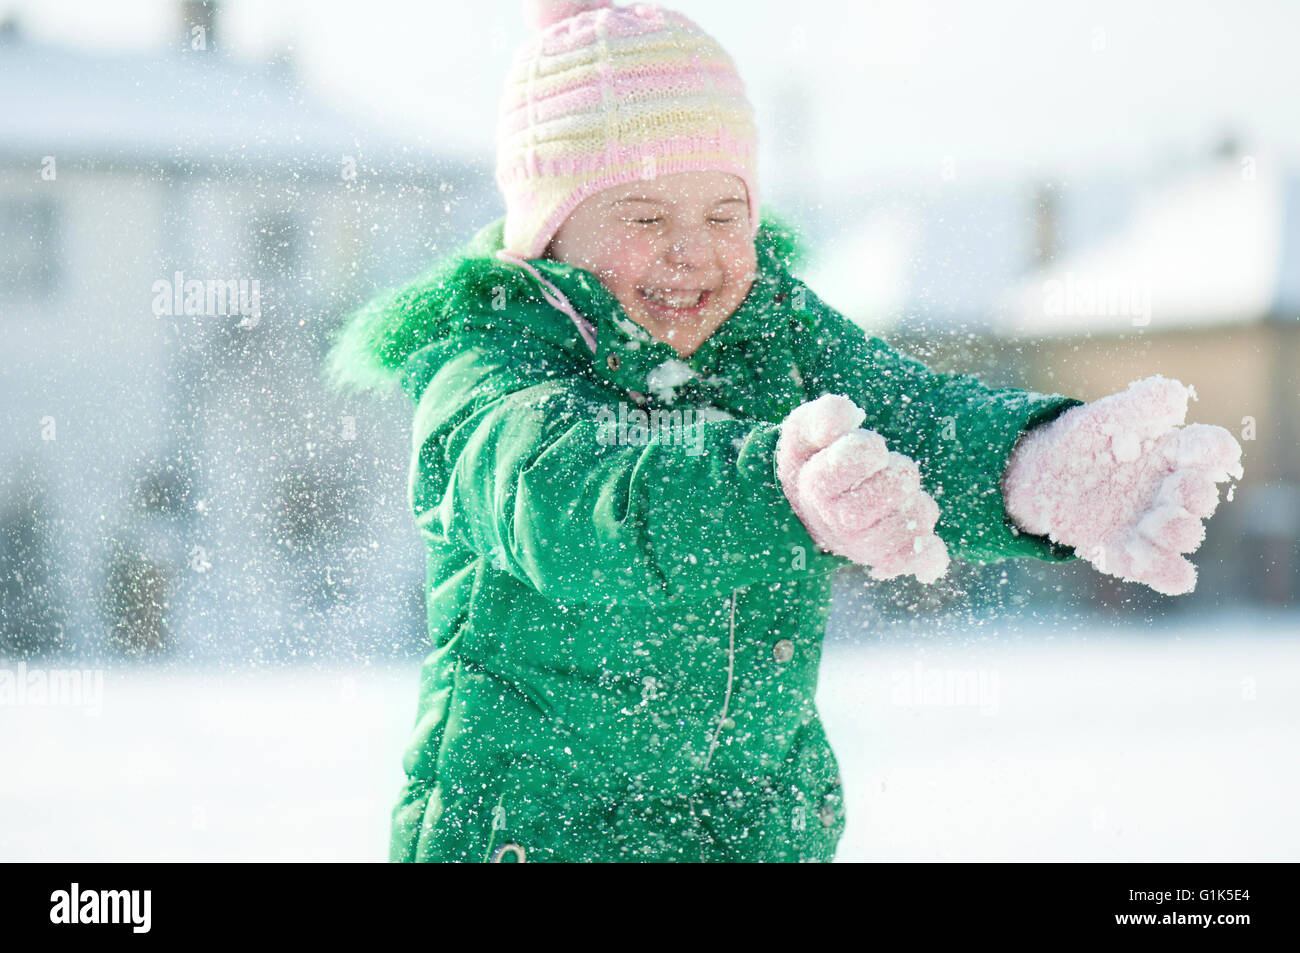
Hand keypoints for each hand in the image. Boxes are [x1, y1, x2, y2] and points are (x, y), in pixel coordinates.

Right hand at [776, 394, 950, 582]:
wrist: (806, 506)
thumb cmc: (814, 460)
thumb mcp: (806, 431)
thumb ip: (823, 416)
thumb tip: (848, 412)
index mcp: (816, 486)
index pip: (863, 454)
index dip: (871, 446)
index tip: (863, 450)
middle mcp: (837, 521)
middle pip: (898, 483)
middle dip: (898, 468)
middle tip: (881, 472)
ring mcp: (861, 545)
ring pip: (915, 517)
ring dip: (915, 499)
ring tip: (895, 495)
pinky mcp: (883, 561)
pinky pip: (914, 559)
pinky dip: (927, 555)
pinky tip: (933, 548)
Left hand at [1001, 375, 1243, 594]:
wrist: (1040, 479)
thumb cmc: (1080, 443)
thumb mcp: (1101, 419)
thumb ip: (1137, 406)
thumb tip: (1174, 394)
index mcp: (1172, 452)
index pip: (1209, 449)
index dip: (1213, 451)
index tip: (1201, 452)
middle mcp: (1170, 490)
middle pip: (1200, 495)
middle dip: (1194, 496)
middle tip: (1175, 493)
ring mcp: (1153, 524)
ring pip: (1183, 535)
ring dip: (1176, 532)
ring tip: (1153, 526)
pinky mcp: (1130, 552)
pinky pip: (1160, 570)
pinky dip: (1165, 573)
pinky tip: (1161, 570)